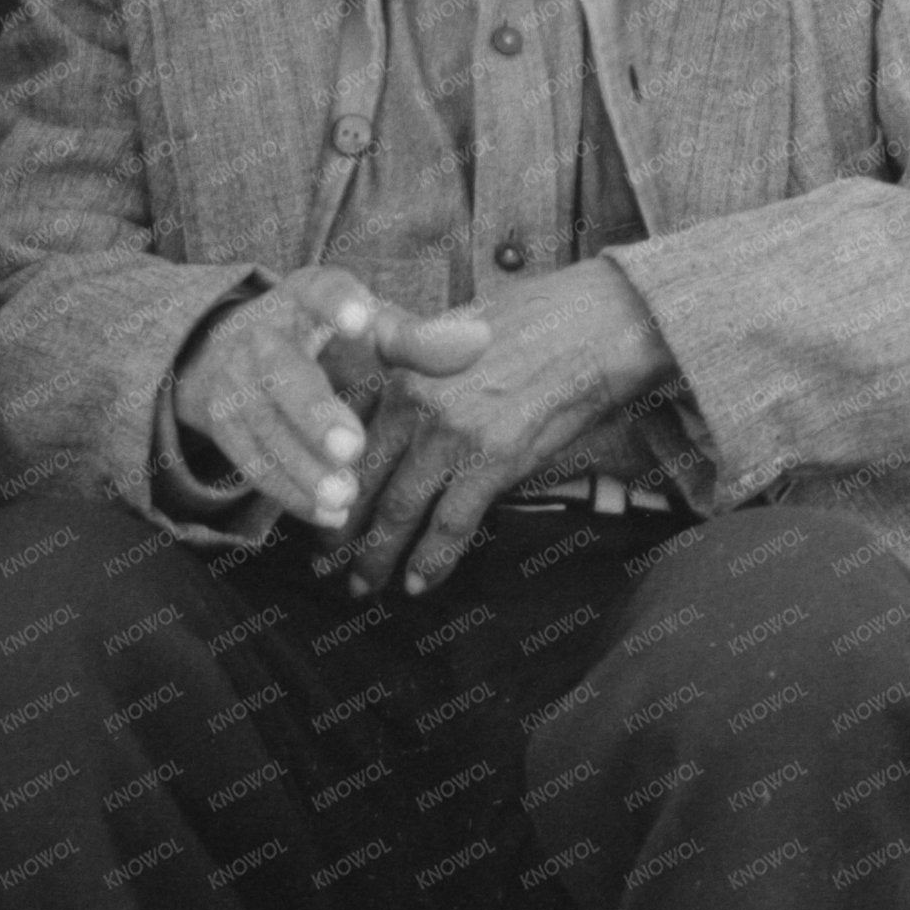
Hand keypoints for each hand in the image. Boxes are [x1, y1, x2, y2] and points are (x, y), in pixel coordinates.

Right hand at [172, 267, 489, 531]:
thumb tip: (480, 339)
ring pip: (264, 426)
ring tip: (345, 495)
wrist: (236, 351)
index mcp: (305, 295)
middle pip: (282, 371)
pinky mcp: (225, 428)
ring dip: (303, 466)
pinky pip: (254, 464)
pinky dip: (291, 492)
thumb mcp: (373, 328)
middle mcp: (263, 335)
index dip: (337, 304)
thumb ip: (420, 339)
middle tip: (352, 447)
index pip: (319, 291)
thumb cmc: (327, 338)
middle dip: (313, 411)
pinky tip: (329, 513)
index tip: (361, 321)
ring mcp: (237, 383)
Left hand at [337, 260, 678, 600]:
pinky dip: (432, 559)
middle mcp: (415, 403)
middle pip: (361, 481)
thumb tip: (393, 404)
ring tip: (361, 588)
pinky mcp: (492, 460)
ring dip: (376, 557)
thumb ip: (415, 367)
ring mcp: (452, 434)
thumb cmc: (533, 322)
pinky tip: (419, 585)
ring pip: (399, 510)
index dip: (327, 482)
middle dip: (338, 532)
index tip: (316, 510)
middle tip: (321, 566)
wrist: (593, 325)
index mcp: (401, 370)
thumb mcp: (453, 329)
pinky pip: (452, 523)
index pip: (347, 439)